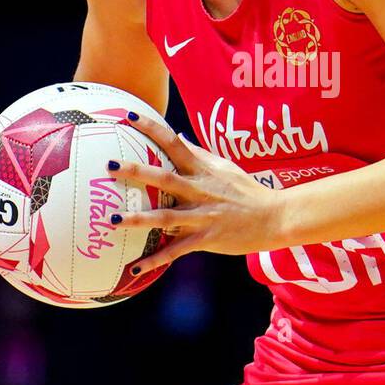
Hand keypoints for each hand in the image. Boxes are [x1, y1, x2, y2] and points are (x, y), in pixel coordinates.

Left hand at [103, 110, 283, 275]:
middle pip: (164, 178)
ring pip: (166, 217)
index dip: (152, 128)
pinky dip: (156, 260)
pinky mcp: (206, 238)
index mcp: (203, 170)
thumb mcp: (225, 167)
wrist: (274, 218)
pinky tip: (135, 268)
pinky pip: (177, 251)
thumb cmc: (247, 191)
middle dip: (136, 171)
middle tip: (109, 165)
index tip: (130, 116)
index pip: (175, 143)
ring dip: (138, 218)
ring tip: (113, 219)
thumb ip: (199, 153)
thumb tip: (178, 136)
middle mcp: (200, 191)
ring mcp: (202, 216)